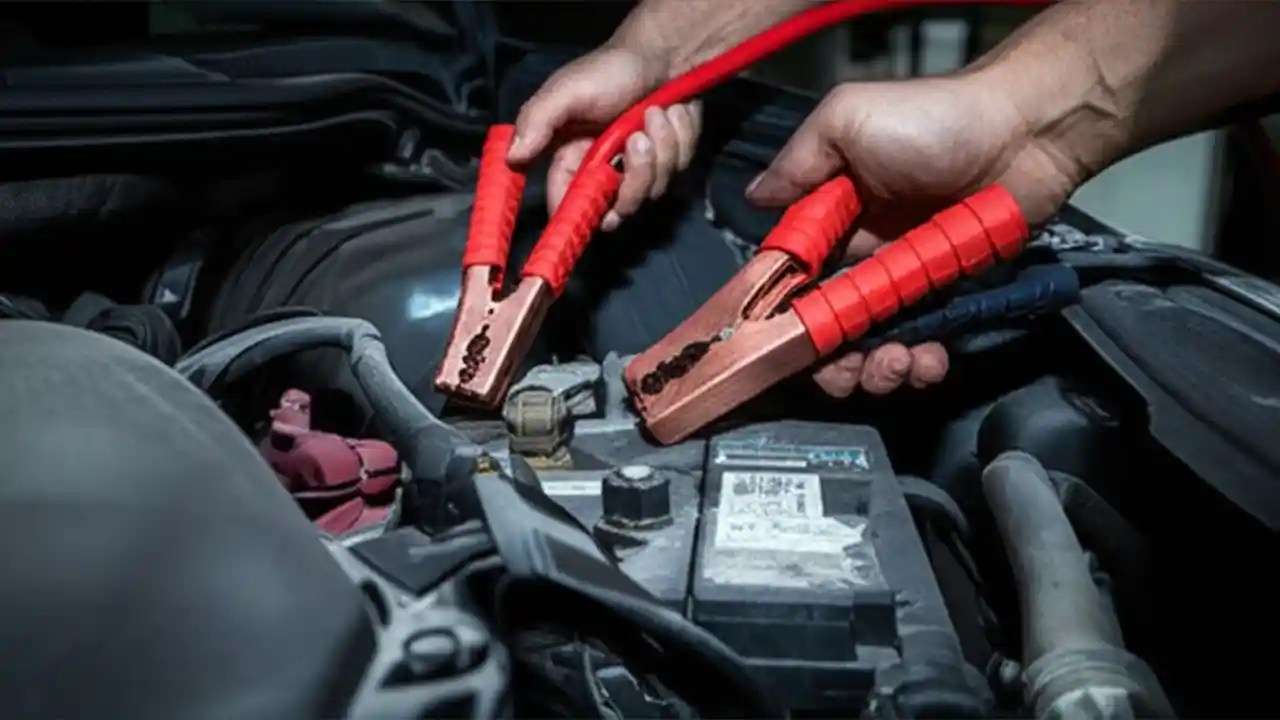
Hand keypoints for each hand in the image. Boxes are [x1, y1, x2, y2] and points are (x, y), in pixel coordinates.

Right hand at [508, 46, 702, 230]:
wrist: (661, 53)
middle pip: (620, 209)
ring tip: (656, 112)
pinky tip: (672, 112)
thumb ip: (539, 121)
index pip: (566, 206)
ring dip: (661, 147)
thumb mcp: (568, 90)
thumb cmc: (609, 70)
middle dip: (635, 177)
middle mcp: (605, 173)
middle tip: (637, 139)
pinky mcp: (669, 162)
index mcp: (572, 161)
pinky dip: (679, 136)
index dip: (575, 220)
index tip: (593, 218)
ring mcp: (639, 170)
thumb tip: (512, 157)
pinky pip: (678, 167)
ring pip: (654, 189)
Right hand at [746, 74, 1080, 397]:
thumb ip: (798, 163)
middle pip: (826, 330)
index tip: (783, 343)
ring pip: (872, 349)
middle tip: (846, 370)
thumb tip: (753, 201)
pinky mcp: (947, 300)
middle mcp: (860, 258)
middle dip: (829, 363)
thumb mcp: (847, 120)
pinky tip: (929, 359)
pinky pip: (924, 346)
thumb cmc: (933, 120)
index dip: (782, 318)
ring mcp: (903, 284)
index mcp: (831, 221)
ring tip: (896, 363)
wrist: (1025, 133)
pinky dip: (921, 365)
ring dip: (876, 372)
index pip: (791, 281)